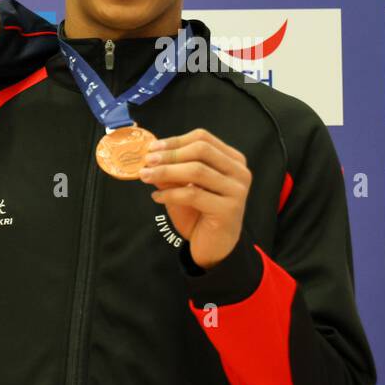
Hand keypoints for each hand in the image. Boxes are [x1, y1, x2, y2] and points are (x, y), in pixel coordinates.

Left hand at [139, 128, 251, 270]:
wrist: (214, 246)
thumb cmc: (198, 214)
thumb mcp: (182, 187)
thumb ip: (171, 171)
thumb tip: (149, 156)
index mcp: (231, 160)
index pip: (202, 138)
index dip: (175, 141)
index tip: (152, 149)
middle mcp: (239, 171)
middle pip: (201, 150)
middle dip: (169, 154)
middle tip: (147, 162)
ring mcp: (237, 190)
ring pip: (197, 170)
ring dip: (166, 172)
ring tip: (146, 177)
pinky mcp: (229, 209)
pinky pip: (193, 194)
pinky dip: (170, 194)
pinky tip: (156, 198)